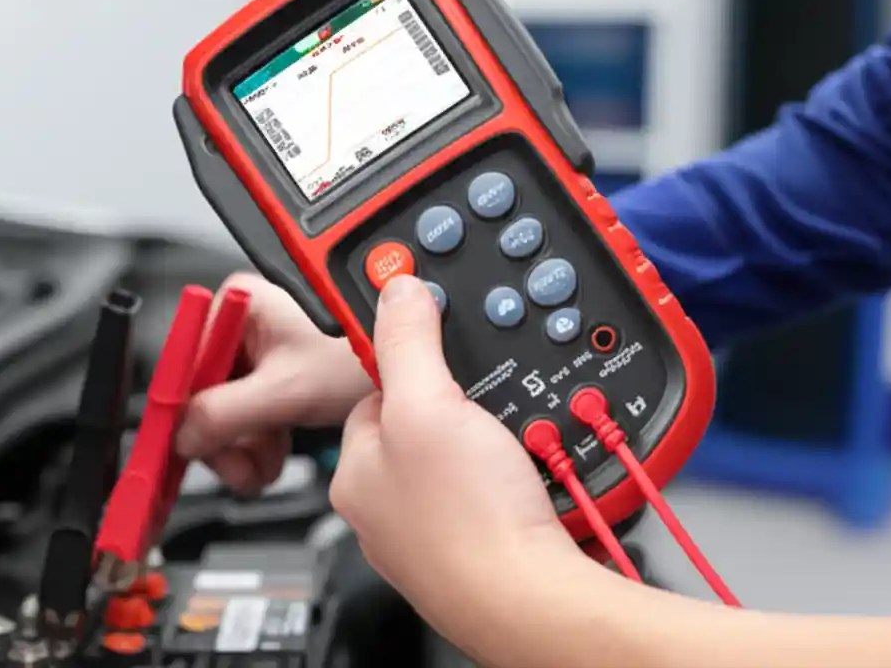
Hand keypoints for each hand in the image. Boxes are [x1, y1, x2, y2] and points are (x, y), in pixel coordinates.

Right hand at [177, 272, 373, 494]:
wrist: (408, 372)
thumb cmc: (362, 356)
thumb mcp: (289, 388)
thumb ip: (228, 411)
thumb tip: (184, 433)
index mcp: (237, 302)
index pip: (186, 360)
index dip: (184, 407)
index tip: (183, 443)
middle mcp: (242, 320)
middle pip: (203, 390)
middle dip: (223, 436)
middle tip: (240, 466)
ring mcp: (257, 351)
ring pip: (224, 409)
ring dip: (242, 446)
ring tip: (263, 464)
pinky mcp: (273, 378)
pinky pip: (246, 416)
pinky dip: (257, 443)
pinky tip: (272, 455)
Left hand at [330, 275, 582, 666]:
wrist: (533, 602)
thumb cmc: (469, 522)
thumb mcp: (429, 406)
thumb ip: (408, 343)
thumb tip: (395, 289)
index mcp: (357, 472)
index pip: (376, 392)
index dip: (416, 364)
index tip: (446, 348)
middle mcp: (387, 506)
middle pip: (425, 424)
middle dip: (465, 407)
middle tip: (495, 408)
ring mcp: (435, 530)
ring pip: (467, 459)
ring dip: (497, 442)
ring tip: (517, 446)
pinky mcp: (480, 546)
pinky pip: (498, 492)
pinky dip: (518, 479)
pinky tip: (532, 479)